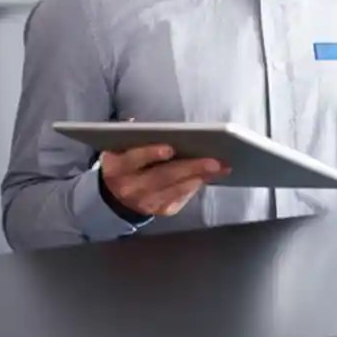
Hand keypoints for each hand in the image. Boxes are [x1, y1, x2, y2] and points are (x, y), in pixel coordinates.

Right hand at [100, 144, 228, 216]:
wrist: (118, 192)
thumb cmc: (128, 160)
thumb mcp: (123, 146)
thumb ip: (136, 134)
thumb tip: (154, 125)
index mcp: (116, 167)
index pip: (133, 159)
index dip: (150, 153)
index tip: (170, 148)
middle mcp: (129, 188)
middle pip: (162, 177)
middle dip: (189, 168)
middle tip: (213, 161)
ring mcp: (145, 202)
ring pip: (175, 190)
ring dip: (200, 177)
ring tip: (220, 167)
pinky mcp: (160, 210)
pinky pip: (182, 198)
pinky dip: (196, 185)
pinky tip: (210, 175)